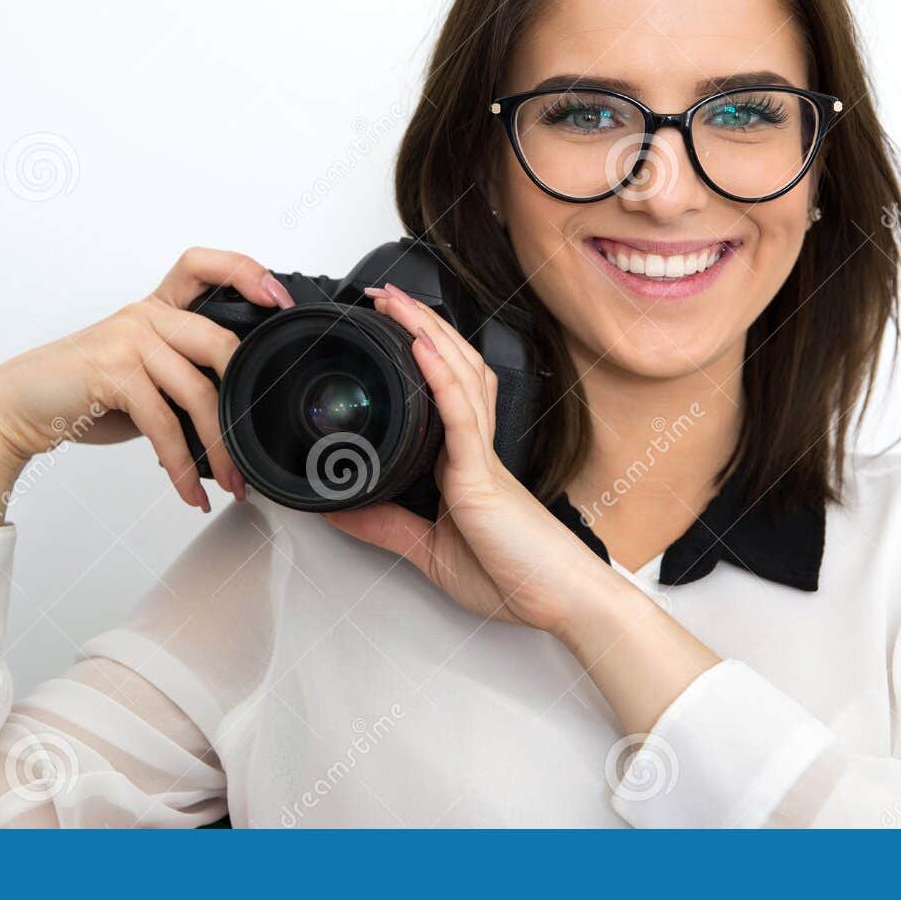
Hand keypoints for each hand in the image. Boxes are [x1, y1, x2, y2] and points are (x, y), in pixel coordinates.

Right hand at [0, 248, 294, 525]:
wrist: (17, 406)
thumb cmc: (82, 392)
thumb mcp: (142, 379)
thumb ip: (183, 381)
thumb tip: (233, 419)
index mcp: (158, 309)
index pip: (204, 266)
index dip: (247, 273)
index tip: (278, 300)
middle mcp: (146, 316)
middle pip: (220, 342)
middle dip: (245, 402)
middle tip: (256, 446)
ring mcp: (129, 339)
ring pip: (198, 391)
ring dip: (220, 448)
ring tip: (232, 481)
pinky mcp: (112, 370)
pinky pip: (164, 423)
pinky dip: (183, 466)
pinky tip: (190, 489)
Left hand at [322, 282, 619, 634]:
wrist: (561, 603)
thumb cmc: (516, 577)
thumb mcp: (431, 552)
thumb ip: (386, 526)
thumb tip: (340, 508)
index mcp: (465, 465)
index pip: (443, 391)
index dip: (420, 352)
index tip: (388, 328)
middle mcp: (476, 451)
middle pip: (452, 368)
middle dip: (419, 325)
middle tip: (384, 296)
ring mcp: (481, 458)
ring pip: (458, 377)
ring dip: (425, 332)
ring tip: (396, 300)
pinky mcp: (482, 475)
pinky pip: (460, 415)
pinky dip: (439, 375)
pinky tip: (421, 344)